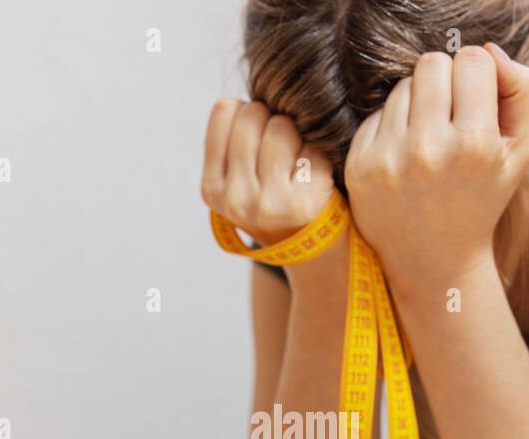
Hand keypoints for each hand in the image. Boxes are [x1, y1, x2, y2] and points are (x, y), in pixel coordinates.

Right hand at [201, 99, 337, 246]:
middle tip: (281, 149)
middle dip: (272, 120)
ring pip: (282, 126)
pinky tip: (313, 176)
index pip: (225, 109)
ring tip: (296, 163)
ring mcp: (269, 203)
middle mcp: (235, 198)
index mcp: (211, 187)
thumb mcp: (237, 182)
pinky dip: (317, 155)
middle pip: (254, 114)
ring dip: (296, 136)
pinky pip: (312, 148)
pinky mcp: (304, 204)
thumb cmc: (273, 201)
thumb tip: (246, 98)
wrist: (310, 249)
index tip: (257, 135)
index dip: (247, 113)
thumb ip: (232, 143)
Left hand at [343, 44, 528, 290]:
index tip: (476, 100)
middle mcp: (429, 150)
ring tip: (429, 140)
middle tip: (451, 114)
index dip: (477, 74)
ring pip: (402, 87)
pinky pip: (377, 113)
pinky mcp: (360, 165)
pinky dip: (393, 127)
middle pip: (432, 64)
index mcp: (475, 145)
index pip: (471, 60)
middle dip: (445, 80)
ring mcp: (389, 158)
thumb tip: (487, 51)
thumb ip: (521, 90)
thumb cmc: (482, 199)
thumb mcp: (520, 152)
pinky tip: (405, 157)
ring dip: (418, 103)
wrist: (436, 260)